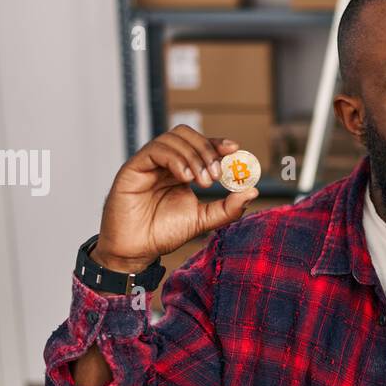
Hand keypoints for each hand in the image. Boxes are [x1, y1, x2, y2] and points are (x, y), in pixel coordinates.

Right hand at [92, 125, 258, 272]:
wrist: (136, 250)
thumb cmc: (163, 233)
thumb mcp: (203, 220)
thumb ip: (227, 208)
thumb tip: (252, 191)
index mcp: (180, 170)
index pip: (200, 145)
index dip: (217, 143)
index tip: (235, 149)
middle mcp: (164, 162)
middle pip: (187, 135)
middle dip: (208, 150)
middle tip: (218, 175)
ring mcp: (148, 163)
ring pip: (173, 138)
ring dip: (194, 156)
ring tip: (203, 182)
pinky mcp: (133, 167)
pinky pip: (156, 149)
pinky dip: (176, 158)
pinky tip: (185, 178)